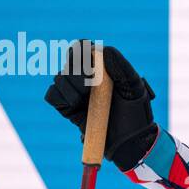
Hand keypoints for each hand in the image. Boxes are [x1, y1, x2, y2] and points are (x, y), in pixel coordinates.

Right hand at [45, 41, 158, 170]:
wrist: (130, 140)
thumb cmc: (135, 112)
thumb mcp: (134, 88)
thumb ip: (120, 66)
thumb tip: (99, 50)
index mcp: (101, 67)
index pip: (82, 47)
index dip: (81, 50)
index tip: (90, 62)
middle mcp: (86, 77)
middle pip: (69, 60)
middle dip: (78, 70)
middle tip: (91, 84)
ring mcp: (75, 92)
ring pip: (59, 77)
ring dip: (71, 85)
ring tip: (85, 98)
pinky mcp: (67, 108)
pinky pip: (52, 95)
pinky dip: (60, 96)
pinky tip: (75, 103)